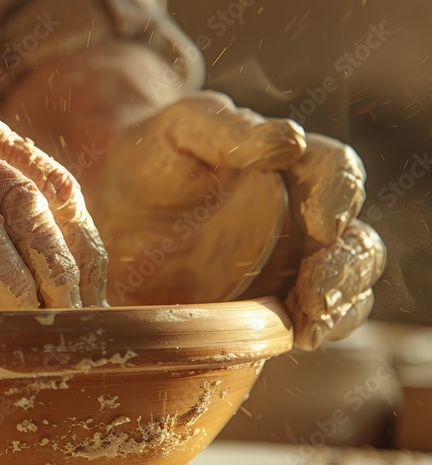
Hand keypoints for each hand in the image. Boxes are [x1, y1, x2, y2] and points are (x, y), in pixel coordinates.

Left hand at [91, 91, 384, 348]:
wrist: (110, 213)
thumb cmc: (149, 159)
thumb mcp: (177, 131)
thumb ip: (226, 129)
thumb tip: (288, 139)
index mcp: (287, 163)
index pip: (336, 169)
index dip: (341, 192)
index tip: (322, 223)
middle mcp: (301, 214)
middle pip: (355, 238)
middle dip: (347, 264)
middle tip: (318, 287)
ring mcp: (289, 262)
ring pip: (346, 284)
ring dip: (341, 302)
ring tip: (311, 321)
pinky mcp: (268, 303)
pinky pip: (311, 318)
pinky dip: (319, 328)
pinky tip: (298, 335)